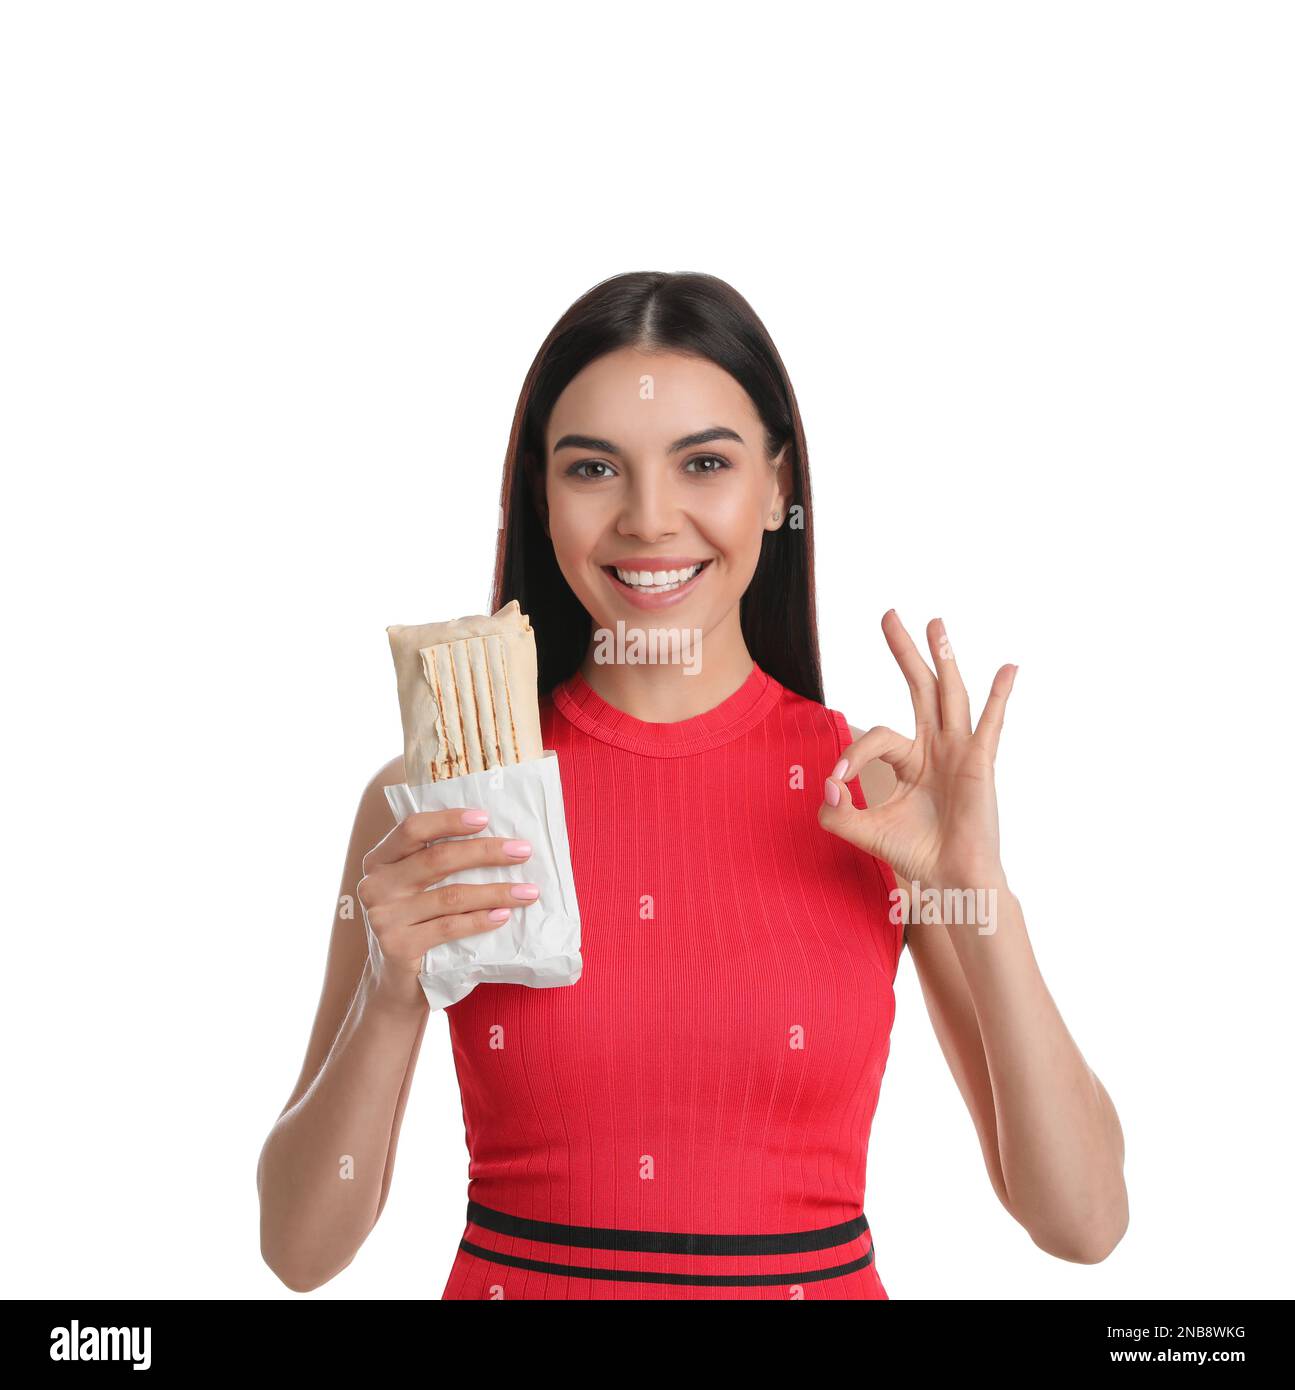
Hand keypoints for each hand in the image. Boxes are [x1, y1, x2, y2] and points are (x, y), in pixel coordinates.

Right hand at [356, 808, 539, 1006]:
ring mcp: (383, 918)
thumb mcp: (415, 889)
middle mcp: (375, 885)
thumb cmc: (416, 926)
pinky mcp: (398, 947)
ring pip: (451, 895)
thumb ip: (435, 864)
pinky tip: (504, 916)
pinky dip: (481, 920)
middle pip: (437, 859)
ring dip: (496, 891)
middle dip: (486, 852)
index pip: (412, 828)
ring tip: (528, 891)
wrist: (396, 986)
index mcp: (379, 861)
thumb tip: (497, 839)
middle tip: (523, 851)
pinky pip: (450, 928)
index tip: (486, 818)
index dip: (449, 820)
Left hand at [818, 611, 1015, 889]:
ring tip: (934, 622)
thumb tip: (826, 785)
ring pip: (949, 695)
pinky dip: (1000, 695)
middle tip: (888, 615)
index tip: (837, 781)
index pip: (876, 737)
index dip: (852, 754)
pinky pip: (990, 724)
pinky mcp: (980, 763)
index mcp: (911, 760)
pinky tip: (1008, 668)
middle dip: (904, 652)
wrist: (951, 880)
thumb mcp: (862, 830)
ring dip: (943, 657)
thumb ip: (835, 810)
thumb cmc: (915, 854)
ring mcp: (960, 752)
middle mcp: (937, 749)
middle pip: (919, 689)